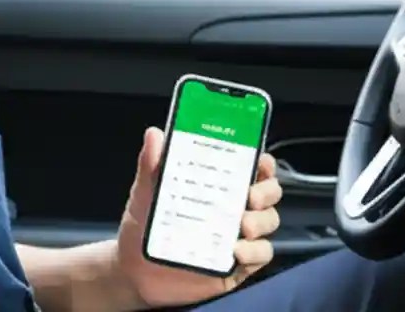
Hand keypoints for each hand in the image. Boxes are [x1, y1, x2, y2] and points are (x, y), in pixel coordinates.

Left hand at [114, 127, 281, 308]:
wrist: (135, 271)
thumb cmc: (143, 226)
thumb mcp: (144, 193)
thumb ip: (151, 165)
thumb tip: (154, 133)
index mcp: (217, 184)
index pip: (251, 165)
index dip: (263, 162)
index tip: (261, 162)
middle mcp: (233, 206)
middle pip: (269, 192)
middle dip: (267, 191)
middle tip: (251, 197)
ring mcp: (239, 236)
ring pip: (269, 221)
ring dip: (262, 221)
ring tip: (242, 226)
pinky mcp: (238, 264)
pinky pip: (261, 254)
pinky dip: (254, 252)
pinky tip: (236, 251)